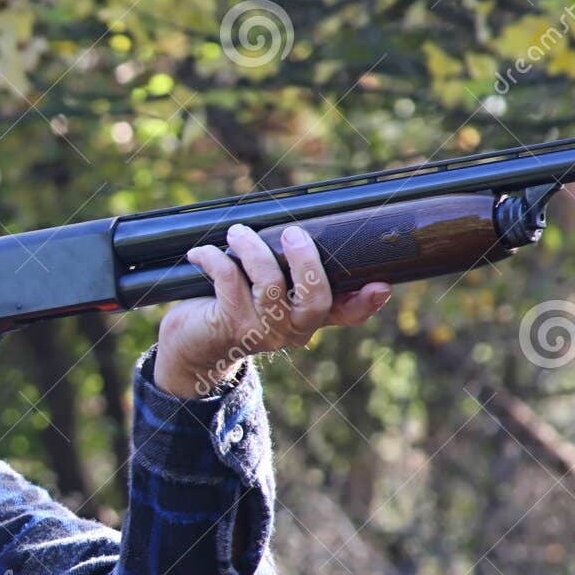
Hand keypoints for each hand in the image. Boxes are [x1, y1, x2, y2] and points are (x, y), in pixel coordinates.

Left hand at [153, 222, 392, 398]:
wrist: (194, 346)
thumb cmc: (236, 307)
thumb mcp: (269, 293)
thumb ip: (291, 273)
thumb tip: (306, 228)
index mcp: (311, 320)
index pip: (348, 314)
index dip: (366, 303)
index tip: (380, 285)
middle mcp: (293, 332)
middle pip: (315, 299)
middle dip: (306, 260)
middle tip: (291, 231)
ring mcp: (263, 333)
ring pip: (270, 284)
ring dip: (252, 249)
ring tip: (238, 233)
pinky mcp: (231, 326)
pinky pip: (229, 281)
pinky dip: (214, 259)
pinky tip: (200, 253)